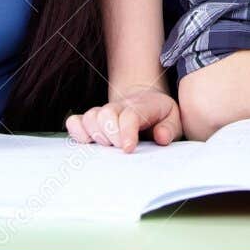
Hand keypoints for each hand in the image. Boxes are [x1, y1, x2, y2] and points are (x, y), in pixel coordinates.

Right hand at [66, 85, 181, 150]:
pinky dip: (76, 131)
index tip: (128, 149)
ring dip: (95, 134)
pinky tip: (86, 142)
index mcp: (142, 105)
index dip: (126, 132)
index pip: (130, 115)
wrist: (145, 100)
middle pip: (106, 114)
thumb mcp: (173, 119)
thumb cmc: (160, 115)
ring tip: (106, 146)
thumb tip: (161, 137)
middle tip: (119, 149)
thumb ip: (169, 128)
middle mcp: (120, 106)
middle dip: (110, 135)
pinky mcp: (92, 120)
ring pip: (90, 117)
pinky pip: (76, 121)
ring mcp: (104, 112)